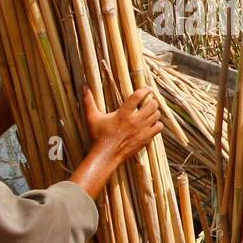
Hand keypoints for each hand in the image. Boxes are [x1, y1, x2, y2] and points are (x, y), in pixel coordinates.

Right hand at [71, 85, 162, 199]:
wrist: (106, 155)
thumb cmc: (98, 136)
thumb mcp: (92, 118)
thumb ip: (88, 102)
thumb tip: (84, 87)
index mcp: (123, 114)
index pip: (138, 96)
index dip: (146, 90)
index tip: (148, 89)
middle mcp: (135, 121)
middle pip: (152, 104)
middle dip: (151, 101)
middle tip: (148, 101)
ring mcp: (142, 130)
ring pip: (157, 115)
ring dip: (154, 112)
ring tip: (149, 112)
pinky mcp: (146, 139)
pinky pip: (158, 127)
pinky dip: (157, 124)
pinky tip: (151, 124)